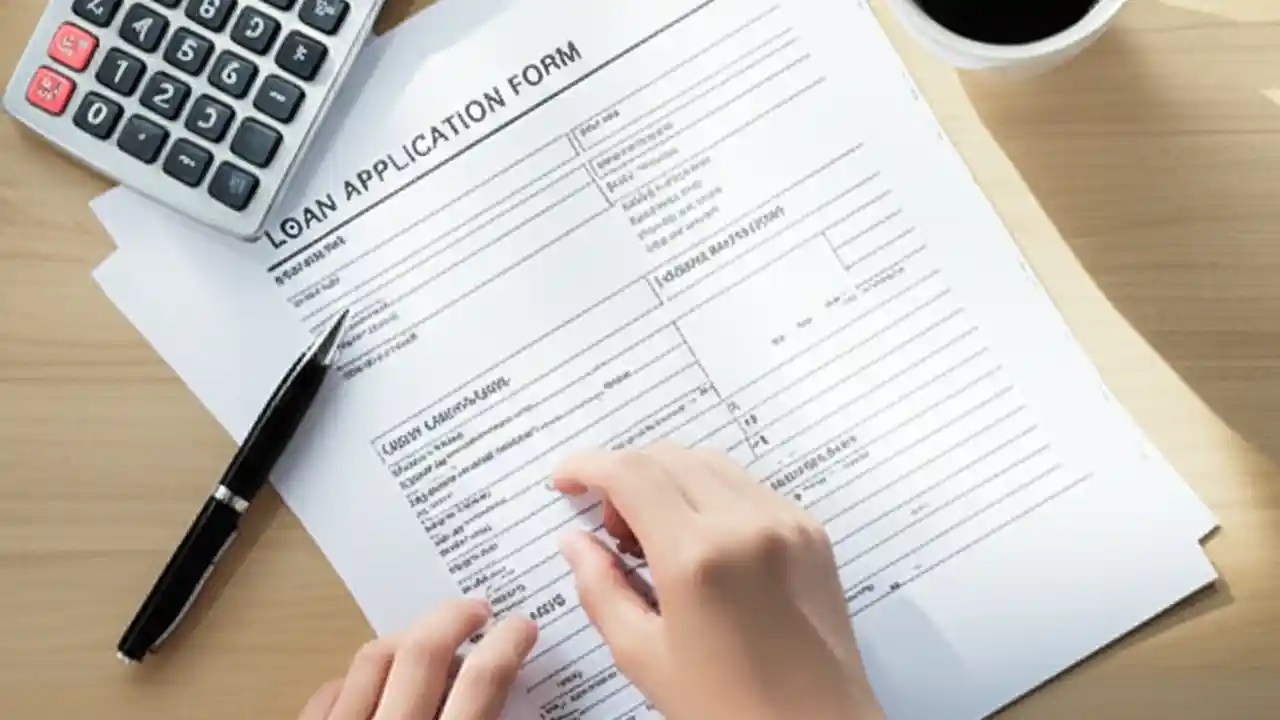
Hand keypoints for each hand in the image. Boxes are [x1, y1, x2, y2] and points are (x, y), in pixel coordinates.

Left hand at [297, 599, 536, 719]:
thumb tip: (502, 682)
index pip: (482, 680)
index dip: (507, 643)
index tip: (521, 626)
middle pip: (423, 651)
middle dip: (455, 618)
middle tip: (478, 610)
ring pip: (373, 658)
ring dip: (408, 639)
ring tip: (430, 639)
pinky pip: (331, 691)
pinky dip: (358, 679)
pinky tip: (377, 683)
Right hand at [554, 442, 882, 719]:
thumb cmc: (728, 710)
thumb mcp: (644, 656)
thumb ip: (600, 589)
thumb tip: (575, 541)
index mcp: (698, 556)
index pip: (631, 473)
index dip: (588, 466)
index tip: (566, 480)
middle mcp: (746, 523)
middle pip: (668, 456)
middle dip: (625, 475)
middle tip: (611, 530)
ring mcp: (786, 521)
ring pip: (709, 462)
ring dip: (668, 480)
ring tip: (655, 541)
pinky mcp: (812, 531)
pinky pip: (748, 486)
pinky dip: (711, 496)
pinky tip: (702, 544)